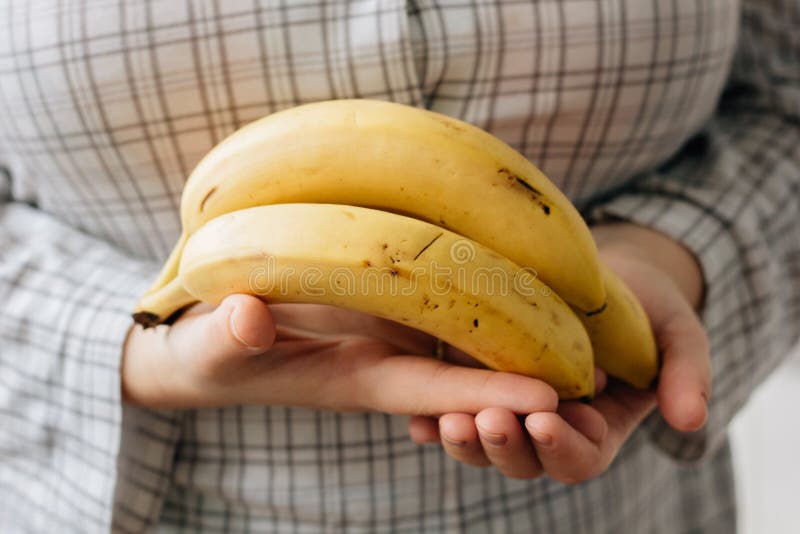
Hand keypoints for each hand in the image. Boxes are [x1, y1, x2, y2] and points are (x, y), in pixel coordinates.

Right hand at [121, 297, 557, 417]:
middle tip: (604, 362)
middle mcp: (393, 358)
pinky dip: (490, 296)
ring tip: (590, 308)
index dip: (488, 393)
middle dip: (533, 372)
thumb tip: (246, 314)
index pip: (434, 391)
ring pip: (472, 337)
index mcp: (360, 378)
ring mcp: (397, 331)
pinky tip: (527, 267)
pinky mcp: (393, 304)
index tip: (551, 392)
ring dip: (524, 331)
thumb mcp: (214, 347)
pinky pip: (453, 305)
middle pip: (473, 370)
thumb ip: (230, 336)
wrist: (216, 345)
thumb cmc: (213, 353)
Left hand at [408, 222, 710, 482]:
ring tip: (444, 420)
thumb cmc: (642, 304)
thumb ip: (686, 373)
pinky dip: (431, 419)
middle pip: (522, 460)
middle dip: (503, 446)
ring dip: (463, 439)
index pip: (580, 456)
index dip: (561, 447)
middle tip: (485, 420)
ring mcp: (507, 406)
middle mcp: (547, 427)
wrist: (595, 272)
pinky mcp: (475, 382)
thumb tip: (691, 420)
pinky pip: (450, 409)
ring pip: (481, 442)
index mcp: (597, 427)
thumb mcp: (675, 331)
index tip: (543, 421)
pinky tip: (416, 418)